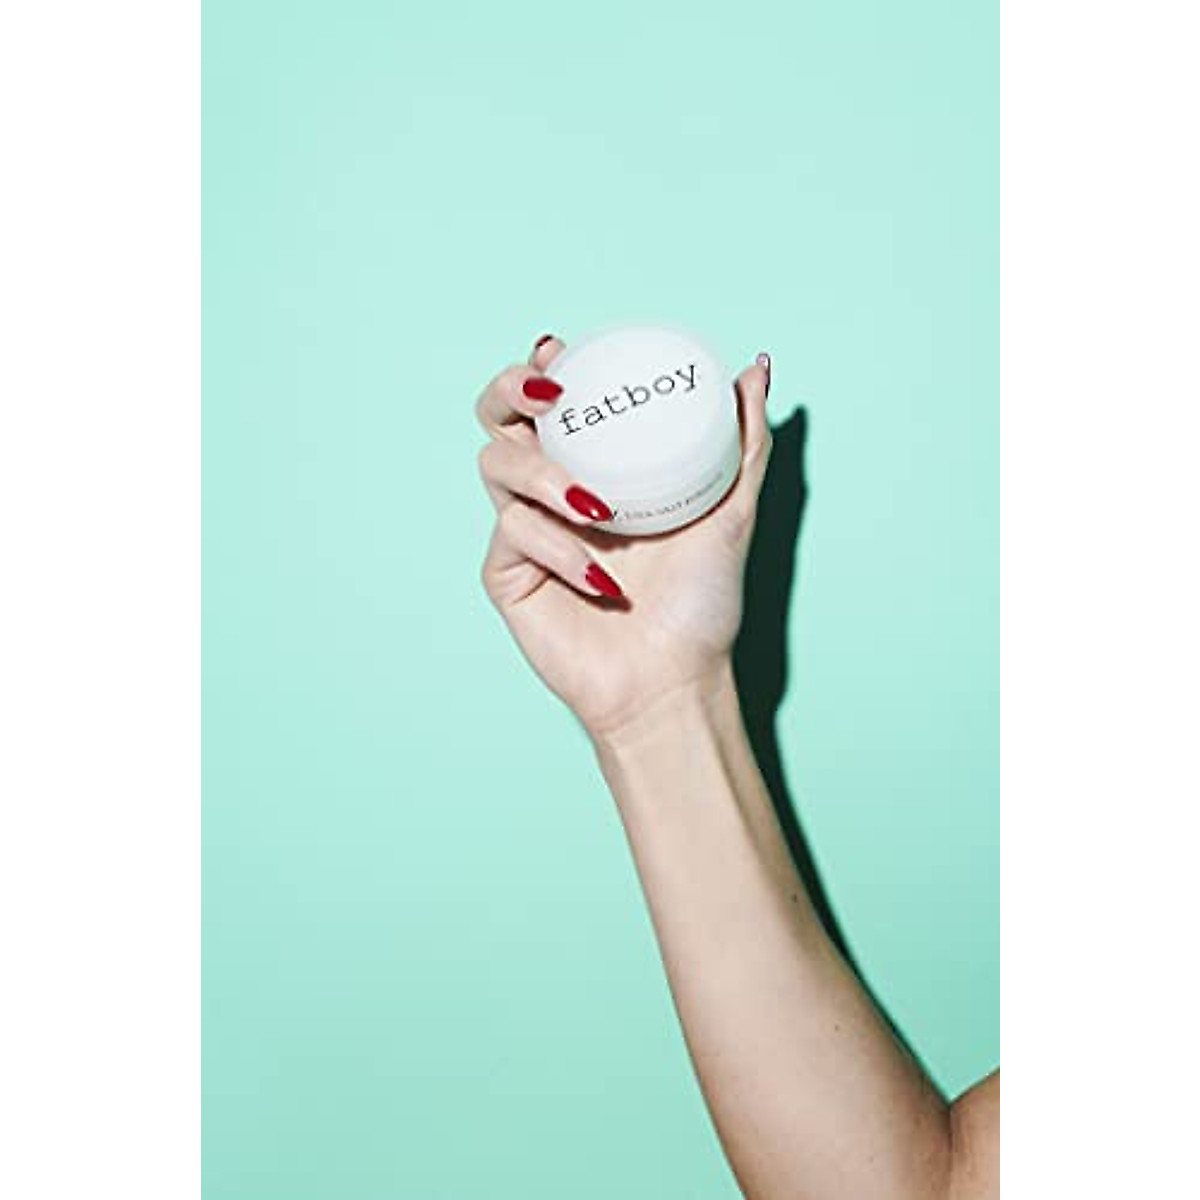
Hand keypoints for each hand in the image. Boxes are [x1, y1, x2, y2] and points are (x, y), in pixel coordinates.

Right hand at [478, 334, 771, 736]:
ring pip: (495, 464)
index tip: (561, 351)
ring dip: (542, 473)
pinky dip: (557, 546)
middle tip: (548, 393)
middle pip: (498, 417)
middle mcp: (551, 491)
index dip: (541, 366)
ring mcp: (525, 530)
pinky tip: (600, 579)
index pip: (551, 402)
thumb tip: (756, 368)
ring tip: (595, 508)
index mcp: (595, 467)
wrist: (673, 681)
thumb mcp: (732, 511)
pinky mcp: (506, 573)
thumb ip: (743, 441)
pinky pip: (512, 531)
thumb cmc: (700, 603)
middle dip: (508, 390)